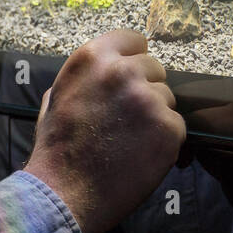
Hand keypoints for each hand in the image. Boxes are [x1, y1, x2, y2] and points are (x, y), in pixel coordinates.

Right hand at [24, 29, 184, 232]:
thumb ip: (83, 77)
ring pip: (166, 98)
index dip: (132, 59)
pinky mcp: (168, 128)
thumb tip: (101, 69)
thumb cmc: (56, 148)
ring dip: (154, 116)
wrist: (63, 193)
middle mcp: (123, 71)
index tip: (130, 77)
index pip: (134, 39)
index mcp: (93, 57)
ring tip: (129, 140)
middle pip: (154, 68)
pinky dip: (164, 141)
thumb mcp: (55, 97)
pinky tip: (140, 154)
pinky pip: (176, 125)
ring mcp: (148, 99)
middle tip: (126, 118)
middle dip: (144, 89)